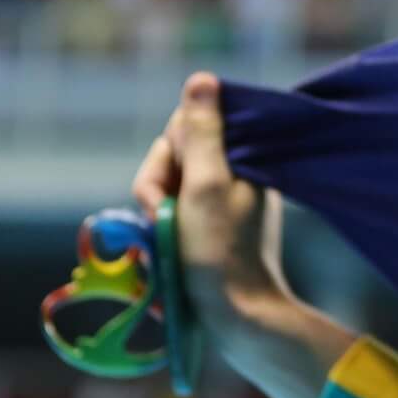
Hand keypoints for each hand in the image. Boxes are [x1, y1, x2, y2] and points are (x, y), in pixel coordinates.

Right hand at [130, 72, 294, 338]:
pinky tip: (164, 256)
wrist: (239, 318)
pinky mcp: (212, 229)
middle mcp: (235, 174)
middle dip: (156, 189)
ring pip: (167, 188)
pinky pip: (173, 215)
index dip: (167, 158)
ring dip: (155, 215)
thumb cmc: (221, 253)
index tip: (168, 192)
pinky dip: (162, 232)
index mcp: (242, 158)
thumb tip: (203, 80)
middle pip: (172, 158)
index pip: (185, 129)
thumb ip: (203, 133)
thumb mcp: (206, 185)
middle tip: (161, 223)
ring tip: (162, 246)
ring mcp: (223, 203)